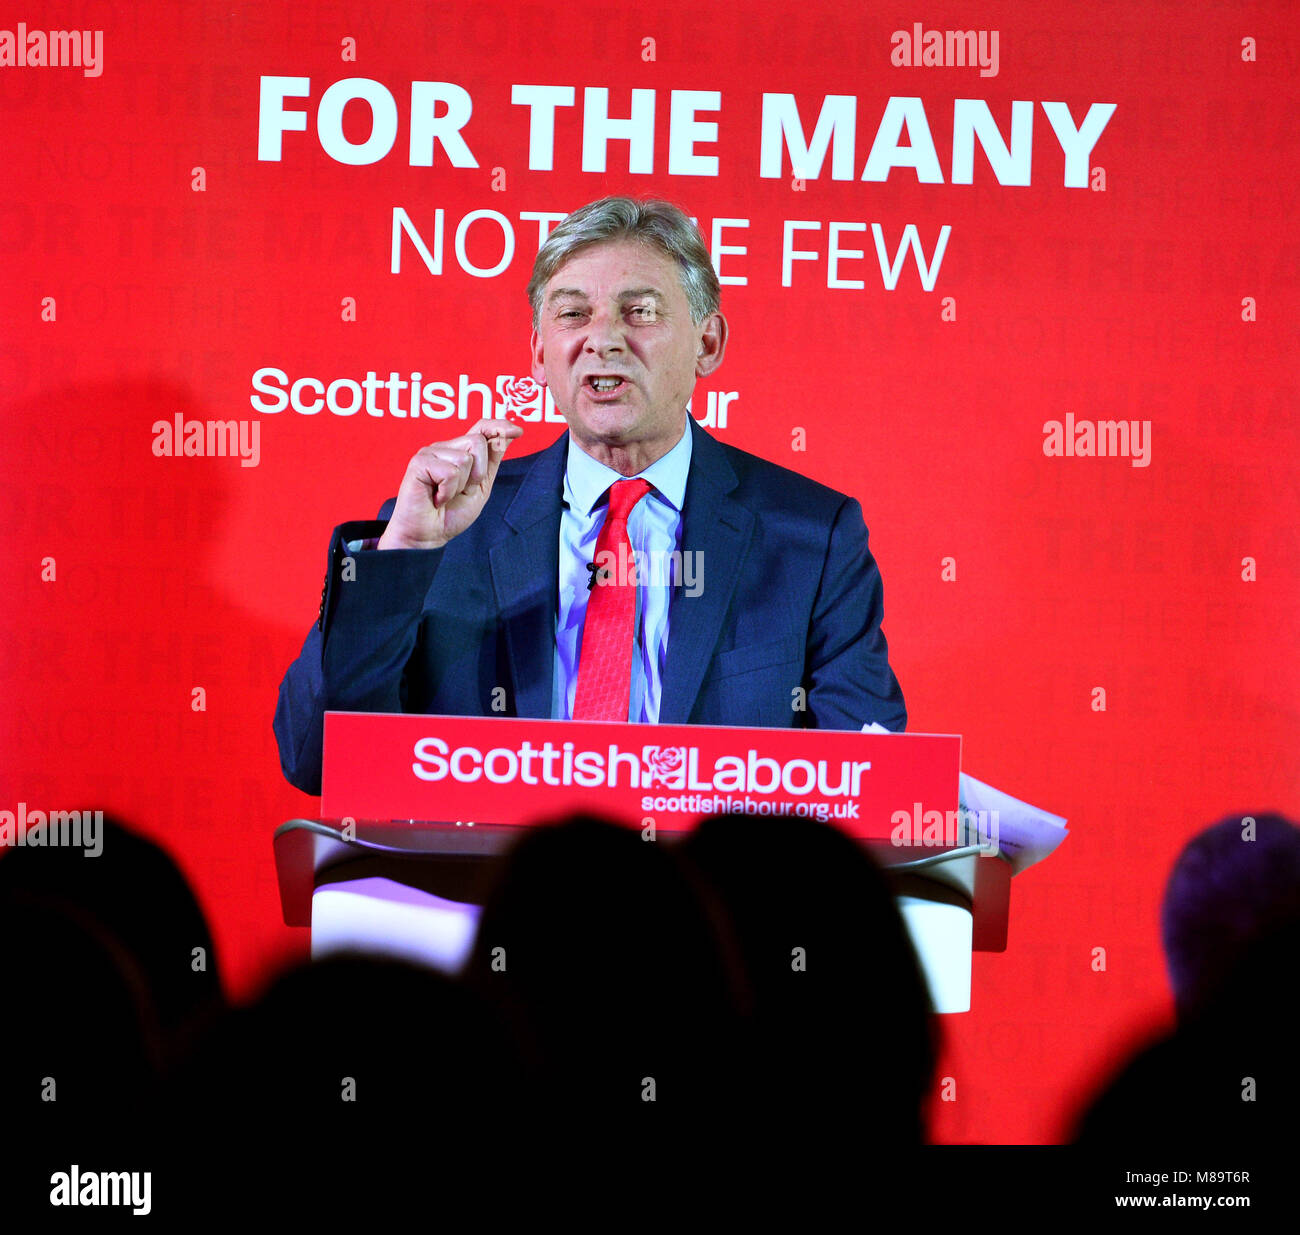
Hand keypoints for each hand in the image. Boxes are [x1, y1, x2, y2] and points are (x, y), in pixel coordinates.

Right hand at [376, 420, 523, 549]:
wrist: (429, 535)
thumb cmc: (451, 513)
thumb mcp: (481, 486)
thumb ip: (492, 460)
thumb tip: (510, 433)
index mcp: (459, 451)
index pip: (481, 428)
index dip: (499, 426)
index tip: (517, 431)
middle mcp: (444, 447)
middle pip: (478, 442)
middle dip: (478, 473)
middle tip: (461, 491)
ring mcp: (430, 452)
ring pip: (465, 458)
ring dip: (461, 485)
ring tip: (446, 496)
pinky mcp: (419, 462)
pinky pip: (450, 472)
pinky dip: (447, 491)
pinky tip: (436, 498)